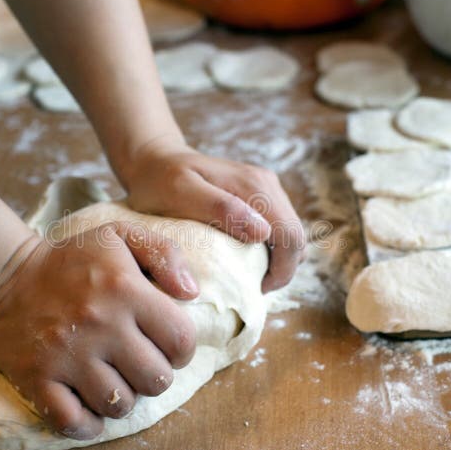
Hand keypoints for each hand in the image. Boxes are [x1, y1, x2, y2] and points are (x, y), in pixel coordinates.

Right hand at [0, 224, 197, 439]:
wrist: (5, 275)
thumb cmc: (72, 259)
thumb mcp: (121, 236)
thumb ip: (165, 254)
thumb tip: (192, 293)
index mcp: (125, 289)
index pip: (181, 340)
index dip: (181, 348)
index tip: (165, 344)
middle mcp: (99, 324)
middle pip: (156, 380)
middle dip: (155, 375)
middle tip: (138, 362)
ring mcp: (66, 355)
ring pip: (119, 405)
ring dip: (122, 397)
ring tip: (112, 377)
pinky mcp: (36, 378)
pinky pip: (74, 422)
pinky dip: (88, 424)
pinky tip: (89, 405)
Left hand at [122, 141, 304, 292]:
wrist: (155, 160)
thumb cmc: (160, 181)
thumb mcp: (181, 193)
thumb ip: (221, 209)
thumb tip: (262, 232)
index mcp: (254, 186)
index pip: (290, 236)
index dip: (282, 270)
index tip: (257, 289)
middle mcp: (267, 184)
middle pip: (295, 236)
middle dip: (283, 269)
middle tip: (254, 288)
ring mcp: (266, 188)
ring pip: (290, 234)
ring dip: (278, 260)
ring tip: (250, 277)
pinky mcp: (260, 195)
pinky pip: (278, 228)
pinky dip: (271, 250)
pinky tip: (247, 259)